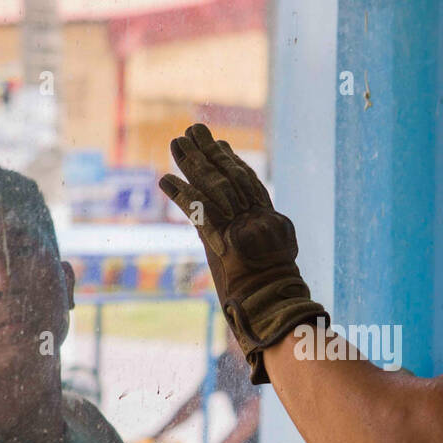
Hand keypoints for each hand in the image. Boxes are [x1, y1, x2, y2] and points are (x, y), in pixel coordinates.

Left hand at [159, 123, 329, 383]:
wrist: (277, 313)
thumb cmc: (277, 303)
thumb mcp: (275, 271)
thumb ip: (265, 255)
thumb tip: (266, 255)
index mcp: (271, 226)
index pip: (252, 187)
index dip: (235, 164)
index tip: (221, 145)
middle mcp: (257, 221)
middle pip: (231, 178)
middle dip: (210, 153)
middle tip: (193, 129)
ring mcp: (242, 229)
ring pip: (215, 186)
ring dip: (192, 163)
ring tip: (176, 142)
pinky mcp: (223, 241)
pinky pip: (199, 211)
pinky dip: (181, 194)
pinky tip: (165, 179)